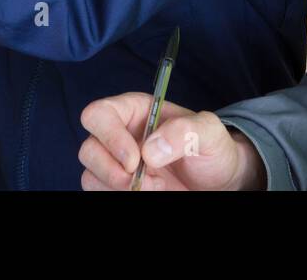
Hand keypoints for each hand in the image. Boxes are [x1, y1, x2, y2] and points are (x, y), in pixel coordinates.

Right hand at [79, 92, 266, 190]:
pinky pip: (99, 193)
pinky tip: (150, 192)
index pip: (100, 114)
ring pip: (90, 175)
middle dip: (111, 170)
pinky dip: (119, 196)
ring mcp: (116, 163)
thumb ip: (185, 130)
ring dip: (118, 187)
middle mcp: (119, 135)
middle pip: (88, 148)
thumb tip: (150, 150)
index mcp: (135, 111)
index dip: (110, 137)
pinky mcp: (117, 186)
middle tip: (142, 180)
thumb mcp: (209, 131)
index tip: (134, 160)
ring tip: (155, 186)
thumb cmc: (212, 148)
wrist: (218, 180)